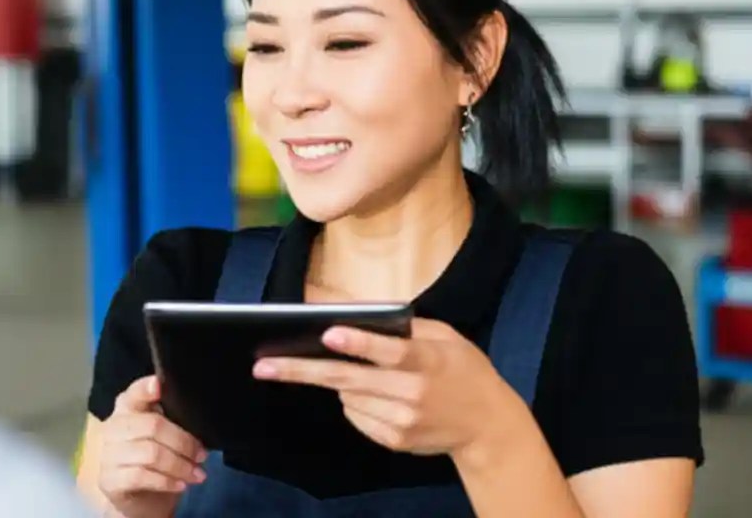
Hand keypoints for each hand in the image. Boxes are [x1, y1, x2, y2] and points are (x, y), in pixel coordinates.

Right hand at [96, 375, 207, 517]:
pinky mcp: (109, 479)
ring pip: (150, 453)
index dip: (145, 388)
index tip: (158, 385)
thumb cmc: (155, 461)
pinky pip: (142, 477)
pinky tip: (181, 485)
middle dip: (183, 441)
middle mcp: (114, 427)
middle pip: (152, 425)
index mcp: (127, 408)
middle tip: (201, 455)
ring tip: (197, 473)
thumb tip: (199, 421)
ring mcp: (108, 453)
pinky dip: (167, 481)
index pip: (134, 393)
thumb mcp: (165, 436)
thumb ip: (174, 422)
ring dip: (180, 465)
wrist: (138, 498)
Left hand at [252, 319, 523, 459]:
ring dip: (339, 380)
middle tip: (263, 366)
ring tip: (358, 371)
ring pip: (347, 396)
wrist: (488, 424)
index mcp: (428, 361)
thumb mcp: (444, 336)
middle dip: (302, 371)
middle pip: (350, 380)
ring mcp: (402, 421)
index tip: (328, 334)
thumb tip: (348, 310)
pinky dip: (353, 400)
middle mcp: (413, 394)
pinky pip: (354, 415)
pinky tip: (373, 393)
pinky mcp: (394, 440)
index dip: (359, 344)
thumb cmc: (462, 368)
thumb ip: (402, 325)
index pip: (389, 353)